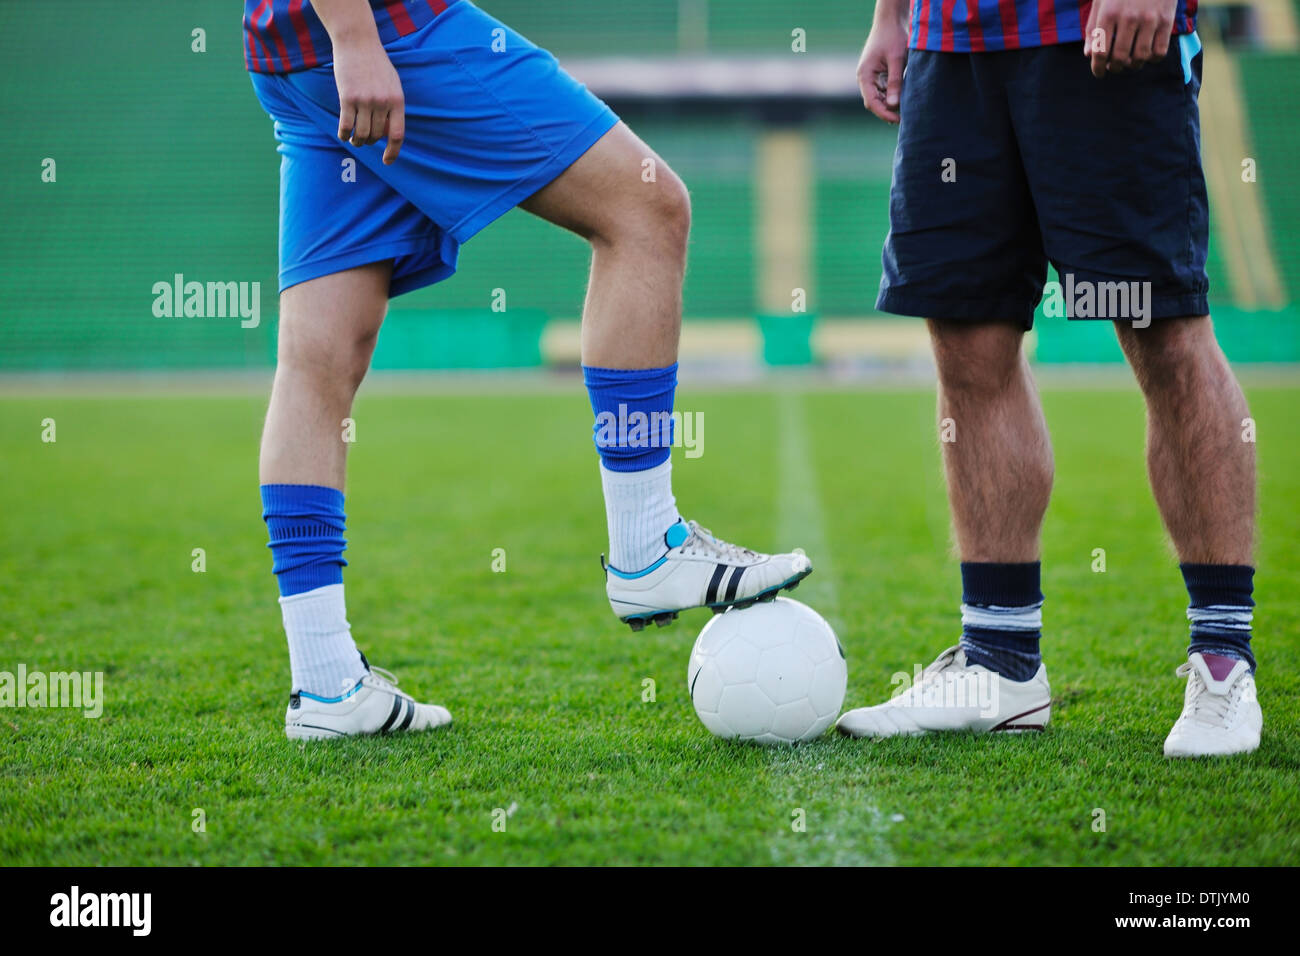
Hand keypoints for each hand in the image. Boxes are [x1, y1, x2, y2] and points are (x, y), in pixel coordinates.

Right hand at [332, 37, 405, 163]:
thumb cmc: (376, 64)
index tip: (387, 162)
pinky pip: (345, 125)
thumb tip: (389, 132)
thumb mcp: (392, 84)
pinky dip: (343, 134)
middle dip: (371, 141)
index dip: (393, 151)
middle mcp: (382, 102)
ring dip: (357, 141)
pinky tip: (343, 134)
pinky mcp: (347, 97)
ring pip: (361, 134)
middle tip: (364, 140)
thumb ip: (392, 106)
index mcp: (397, 100)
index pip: (397, 134)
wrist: (357, 42)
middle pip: (377, 135)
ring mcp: (365, 100)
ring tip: (354, 140)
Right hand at [857, 9, 909, 123]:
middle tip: (903, 119)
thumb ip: (895, 82)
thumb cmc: (893, 36)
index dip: (884, 113)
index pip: (872, 101)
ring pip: (878, 98)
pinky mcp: (877, 74)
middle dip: (886, 111)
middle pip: (873, 102)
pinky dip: (890, 96)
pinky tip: (901, 100)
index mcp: (864, 75)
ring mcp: (870, 76)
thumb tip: (893, 104)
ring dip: (888, 105)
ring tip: (904, 112)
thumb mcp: (897, 59)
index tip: (897, 120)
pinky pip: (882, 90)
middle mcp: (864, 77)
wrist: (890, 21)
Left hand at [1083, 0, 1176, 77]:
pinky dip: (1151, 59)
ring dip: (1133, 66)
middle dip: (1115, 68)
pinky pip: (1159, 51)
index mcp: (1109, 14)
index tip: (1099, 73)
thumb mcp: (1101, 1)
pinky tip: (1147, 55)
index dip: (1098, 68)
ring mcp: (1149, 19)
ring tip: (1130, 63)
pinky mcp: (1166, 19)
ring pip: (1140, 58)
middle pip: (1119, 58)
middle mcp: (1128, 18)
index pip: (1100, 51)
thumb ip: (1093, 27)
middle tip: (1114, 67)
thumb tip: (1089, 55)